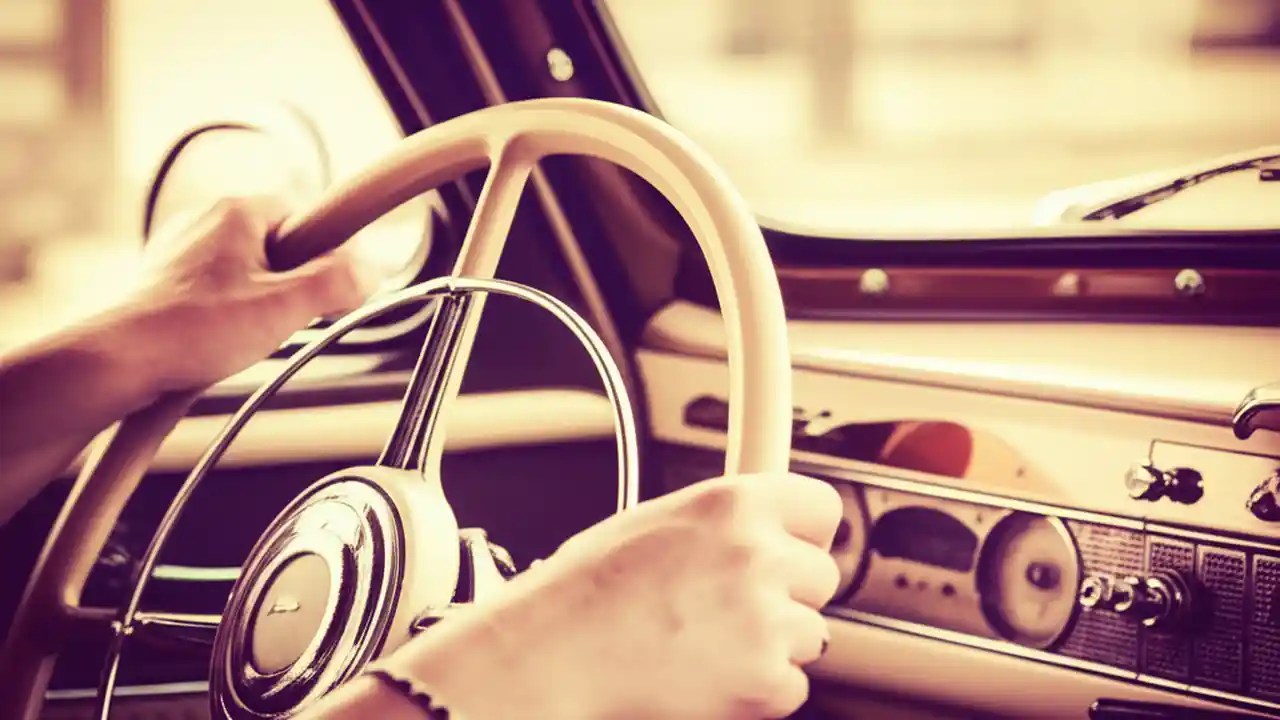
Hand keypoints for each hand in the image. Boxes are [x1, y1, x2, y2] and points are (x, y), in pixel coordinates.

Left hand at [127, 196, 372, 391]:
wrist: (122, 360)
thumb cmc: (193, 331)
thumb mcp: (284, 308)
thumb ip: (336, 283)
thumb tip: (369, 271)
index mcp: (238, 212)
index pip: (307, 214)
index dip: (328, 253)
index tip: (330, 286)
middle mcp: (206, 219)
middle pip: (280, 244)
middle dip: (291, 283)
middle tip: (287, 317)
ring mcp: (183, 247)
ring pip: (248, 268)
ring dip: (260, 301)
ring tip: (248, 332)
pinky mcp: (167, 277)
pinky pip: (218, 287)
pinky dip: (228, 312)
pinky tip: (221, 338)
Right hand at [381, 473, 842, 719]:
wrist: (554, 655)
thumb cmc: (585, 591)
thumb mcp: (656, 521)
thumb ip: (721, 521)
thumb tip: (760, 527)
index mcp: (732, 503)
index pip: (823, 507)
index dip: (805, 533)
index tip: (795, 546)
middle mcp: (758, 554)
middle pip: (821, 577)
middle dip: (787, 594)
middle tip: (731, 607)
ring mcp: (767, 619)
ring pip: (810, 633)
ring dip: (772, 643)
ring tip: (708, 642)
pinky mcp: (766, 679)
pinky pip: (791, 685)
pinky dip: (760, 689)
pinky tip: (709, 676)